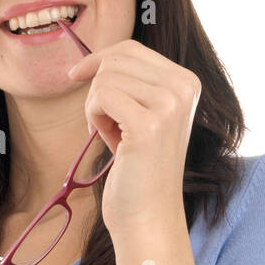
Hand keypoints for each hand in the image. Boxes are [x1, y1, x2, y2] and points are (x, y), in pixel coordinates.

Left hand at [67, 39, 200, 232]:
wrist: (147, 215)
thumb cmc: (137, 168)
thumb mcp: (141, 116)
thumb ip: (131, 84)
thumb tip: (92, 59)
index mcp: (187, 82)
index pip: (132, 50)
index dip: (99, 60)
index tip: (77, 75)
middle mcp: (184, 88)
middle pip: (116, 60)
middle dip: (97, 89)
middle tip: (103, 124)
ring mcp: (169, 104)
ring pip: (106, 78)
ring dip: (95, 107)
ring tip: (111, 136)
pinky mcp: (149, 124)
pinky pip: (101, 97)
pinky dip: (94, 118)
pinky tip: (107, 141)